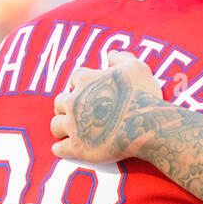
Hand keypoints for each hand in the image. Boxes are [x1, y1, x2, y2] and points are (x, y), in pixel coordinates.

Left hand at [50, 54, 164, 161]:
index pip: (75, 77)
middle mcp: (74, 102)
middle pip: (60, 101)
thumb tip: (111, 54)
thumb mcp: (137, 68)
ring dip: (60, 127)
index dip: (82, 83)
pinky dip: (60, 149)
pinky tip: (62, 149)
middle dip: (66, 105)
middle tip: (77, 111)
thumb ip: (122, 58)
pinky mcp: (78, 147)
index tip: (89, 89)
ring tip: (66, 131)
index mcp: (86, 81)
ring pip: (56, 125)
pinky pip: (60, 149)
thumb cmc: (142, 96)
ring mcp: (74, 126)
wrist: (146, 126)